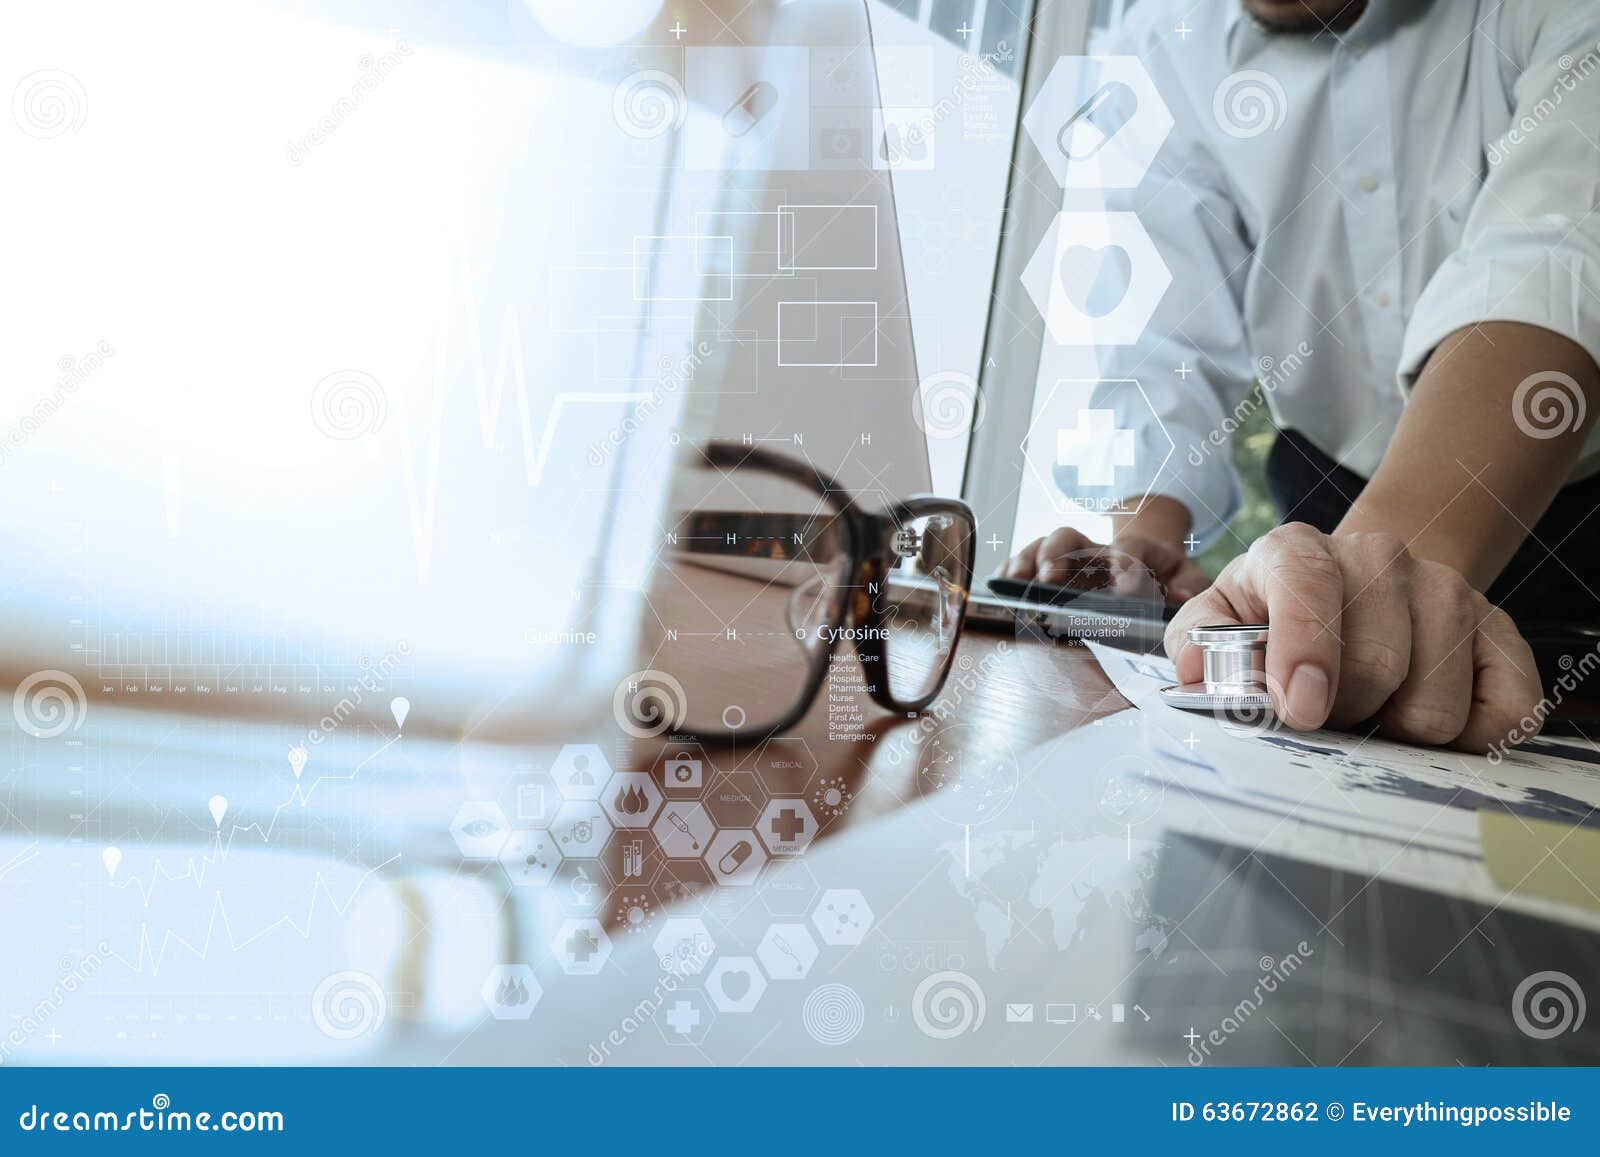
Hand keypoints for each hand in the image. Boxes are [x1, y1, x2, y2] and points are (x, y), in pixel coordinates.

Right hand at [999, 526, 1210, 603]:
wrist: (1151, 562)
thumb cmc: (1168, 577)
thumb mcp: (1188, 580)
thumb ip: (1187, 587)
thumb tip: (1176, 596)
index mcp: (1137, 550)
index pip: (1131, 549)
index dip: (1124, 566)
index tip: (1120, 591)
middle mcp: (1097, 549)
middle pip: (1071, 537)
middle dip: (1058, 556)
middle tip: (1050, 577)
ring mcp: (1071, 558)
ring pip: (1043, 546)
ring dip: (1028, 561)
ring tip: (1016, 581)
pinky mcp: (1051, 570)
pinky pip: (1024, 562)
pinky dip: (1008, 570)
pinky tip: (1000, 584)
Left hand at [1165, 523, 1542, 750]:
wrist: (1358, 587)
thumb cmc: (1275, 617)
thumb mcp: (1222, 617)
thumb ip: (1200, 640)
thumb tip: (1195, 672)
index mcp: (1298, 550)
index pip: (1310, 584)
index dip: (1306, 649)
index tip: (1299, 709)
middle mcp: (1379, 558)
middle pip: (1378, 663)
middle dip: (1345, 710)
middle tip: (1328, 711)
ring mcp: (1448, 591)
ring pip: (1437, 701)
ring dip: (1396, 729)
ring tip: (1371, 708)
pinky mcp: (1501, 634)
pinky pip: (1505, 713)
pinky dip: (1467, 739)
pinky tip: (1425, 715)